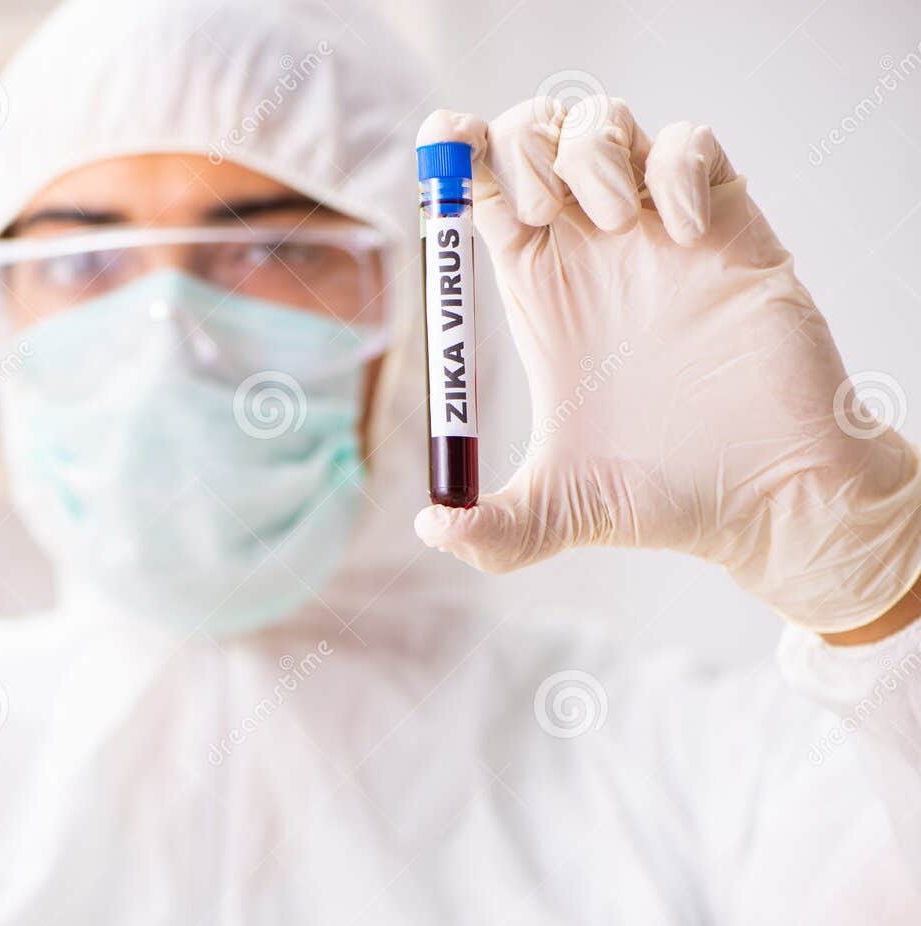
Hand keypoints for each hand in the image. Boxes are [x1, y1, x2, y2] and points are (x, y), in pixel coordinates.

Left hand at [412, 99, 920, 634]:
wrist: (764, 498)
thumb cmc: (661, 495)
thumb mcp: (554, 514)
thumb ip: (492, 531)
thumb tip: (432, 527)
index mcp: (536, 290)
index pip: (480, 195)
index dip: (453, 163)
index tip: (446, 158)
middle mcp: (588, 249)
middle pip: (530, 135)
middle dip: (517, 144)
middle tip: (542, 214)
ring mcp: (656, 231)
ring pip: (605, 122)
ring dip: (593, 152)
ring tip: (615, 225)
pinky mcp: (727, 225)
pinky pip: (694, 147)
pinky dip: (677, 168)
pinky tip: (684, 236)